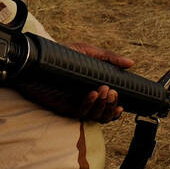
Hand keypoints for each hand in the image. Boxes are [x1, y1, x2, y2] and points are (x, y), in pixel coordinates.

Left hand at [14, 43, 134, 123]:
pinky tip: (92, 93)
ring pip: (94, 116)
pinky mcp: (63, 107)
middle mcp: (85, 101)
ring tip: (104, 91)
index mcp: (92, 91)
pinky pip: (80, 112)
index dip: (115, 109)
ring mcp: (74, 105)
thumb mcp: (88, 53)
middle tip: (111, 92)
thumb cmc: (62, 54)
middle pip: (103, 114)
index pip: (107, 107)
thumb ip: (109, 58)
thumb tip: (131, 63)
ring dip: (102, 106)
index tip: (120, 103)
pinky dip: (88, 105)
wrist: (38, 58)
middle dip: (110, 105)